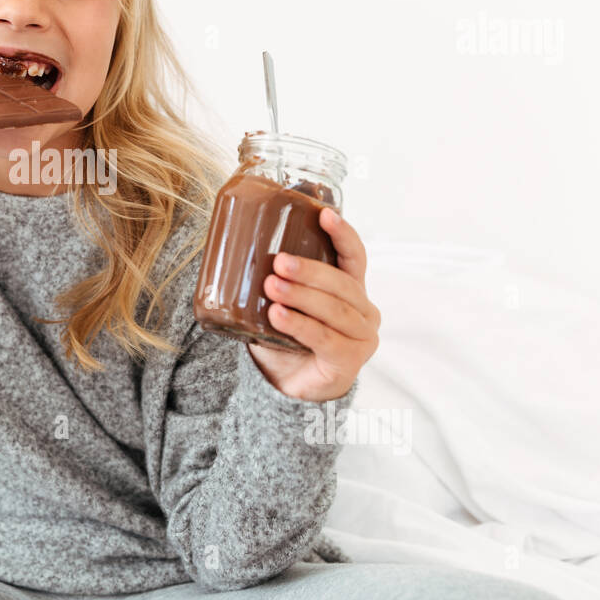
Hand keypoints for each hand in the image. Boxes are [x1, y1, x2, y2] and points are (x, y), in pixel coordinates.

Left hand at [246, 206, 380, 402]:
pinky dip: (300, 325)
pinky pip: (324, 339)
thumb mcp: (287, 302)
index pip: (355, 256)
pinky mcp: (349, 361)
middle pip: (342, 284)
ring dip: (302, 296)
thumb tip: (234, 244)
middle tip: (279, 263)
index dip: (343, 234)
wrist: (292, 384)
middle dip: (310, 271)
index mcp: (353, 290)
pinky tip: (278, 316)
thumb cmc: (289, 336)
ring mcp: (362, 338)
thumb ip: (279, 278)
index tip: (324, 215)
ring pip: (334, 310)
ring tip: (272, 287)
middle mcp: (365, 311)